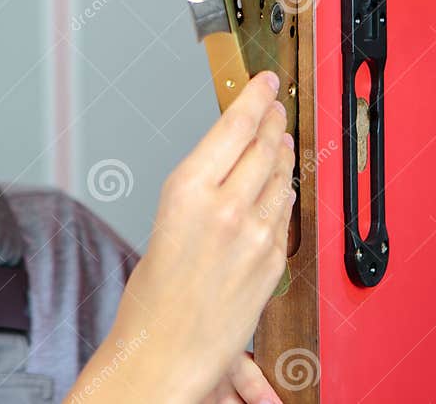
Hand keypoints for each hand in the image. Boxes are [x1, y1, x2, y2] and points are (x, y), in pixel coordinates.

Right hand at [111, 70, 295, 401]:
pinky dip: (284, 194)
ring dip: (283, 153)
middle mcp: (226, 206)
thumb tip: (224, 166)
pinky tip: (283, 186)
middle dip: (273, 121)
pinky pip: (284, 215)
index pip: (233, 126)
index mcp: (188, 190)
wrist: (165, 354)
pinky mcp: (272, 260)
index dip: (254, 97)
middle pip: (264, 146)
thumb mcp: (165, 223)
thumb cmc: (151, 299)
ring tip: (283, 137)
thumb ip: (199, 193)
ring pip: (280, 177)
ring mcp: (255, 234)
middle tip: (277, 106)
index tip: (264, 81)